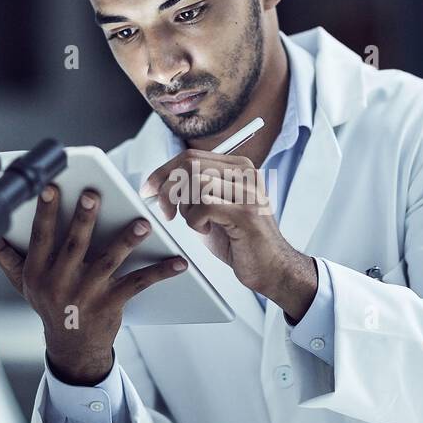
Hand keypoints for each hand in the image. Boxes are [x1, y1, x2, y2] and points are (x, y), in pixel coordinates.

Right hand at [0, 184, 186, 384]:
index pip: (40, 237)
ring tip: (142, 223)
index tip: (51, 188)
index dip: (45, 212)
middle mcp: (60, 284)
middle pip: (74, 246)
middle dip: (83, 219)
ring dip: (126, 241)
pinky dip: (160, 272)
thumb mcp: (23, 284)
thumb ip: (6, 257)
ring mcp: (87, 295)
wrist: (71, 348)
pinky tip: (178, 262)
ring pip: (108, 262)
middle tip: (94, 195)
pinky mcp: (111, 305)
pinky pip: (137, 284)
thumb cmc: (51, 305)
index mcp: (38, 273)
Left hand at [140, 149, 316, 320]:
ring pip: (196, 183)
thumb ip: (195, 190)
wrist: (271, 267)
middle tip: (167, 212)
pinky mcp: (246, 213)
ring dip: (186, 208)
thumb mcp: (215, 207)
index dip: (164, 172)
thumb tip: (160, 182)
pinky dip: (195, 221)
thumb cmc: (239, 240)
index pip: (191, 156)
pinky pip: (204, 206)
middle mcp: (246, 173)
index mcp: (239, 167)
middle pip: (190, 164)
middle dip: (168, 189)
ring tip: (197, 223)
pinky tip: (207, 230)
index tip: (150, 190)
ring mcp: (248, 191)